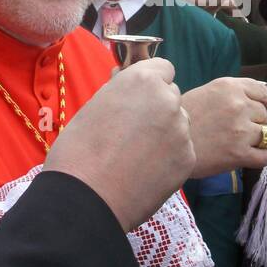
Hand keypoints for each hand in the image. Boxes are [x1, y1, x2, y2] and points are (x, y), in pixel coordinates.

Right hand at [46, 58, 193, 230]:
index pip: (163, 68)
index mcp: (142, 80)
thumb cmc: (79, 150)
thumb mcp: (94, 106)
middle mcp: (168, 99)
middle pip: (171, 96)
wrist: (86, 197)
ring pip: (179, 124)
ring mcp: (181, 129)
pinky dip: (169, 158)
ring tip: (139, 155)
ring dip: (166, 133)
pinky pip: (182, 150)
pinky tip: (146, 171)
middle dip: (158, 108)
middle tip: (135, 130)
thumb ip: (121, 92)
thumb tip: (128, 84)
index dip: (151, 82)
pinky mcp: (188, 158)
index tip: (139, 98)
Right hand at [181, 77, 266, 177]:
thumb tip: (261, 94)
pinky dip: (258, 158)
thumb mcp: (207, 93)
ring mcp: (240, 130)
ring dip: (257, 141)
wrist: (165, 144)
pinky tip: (245, 157)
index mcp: (229, 87)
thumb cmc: (183, 119)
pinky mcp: (239, 153)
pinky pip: (264, 156)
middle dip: (255, 123)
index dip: (263, 103)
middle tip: (236, 131)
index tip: (256, 111)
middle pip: (264, 115)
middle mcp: (238, 105)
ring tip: (239, 144)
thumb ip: (232, 93)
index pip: (263, 92)